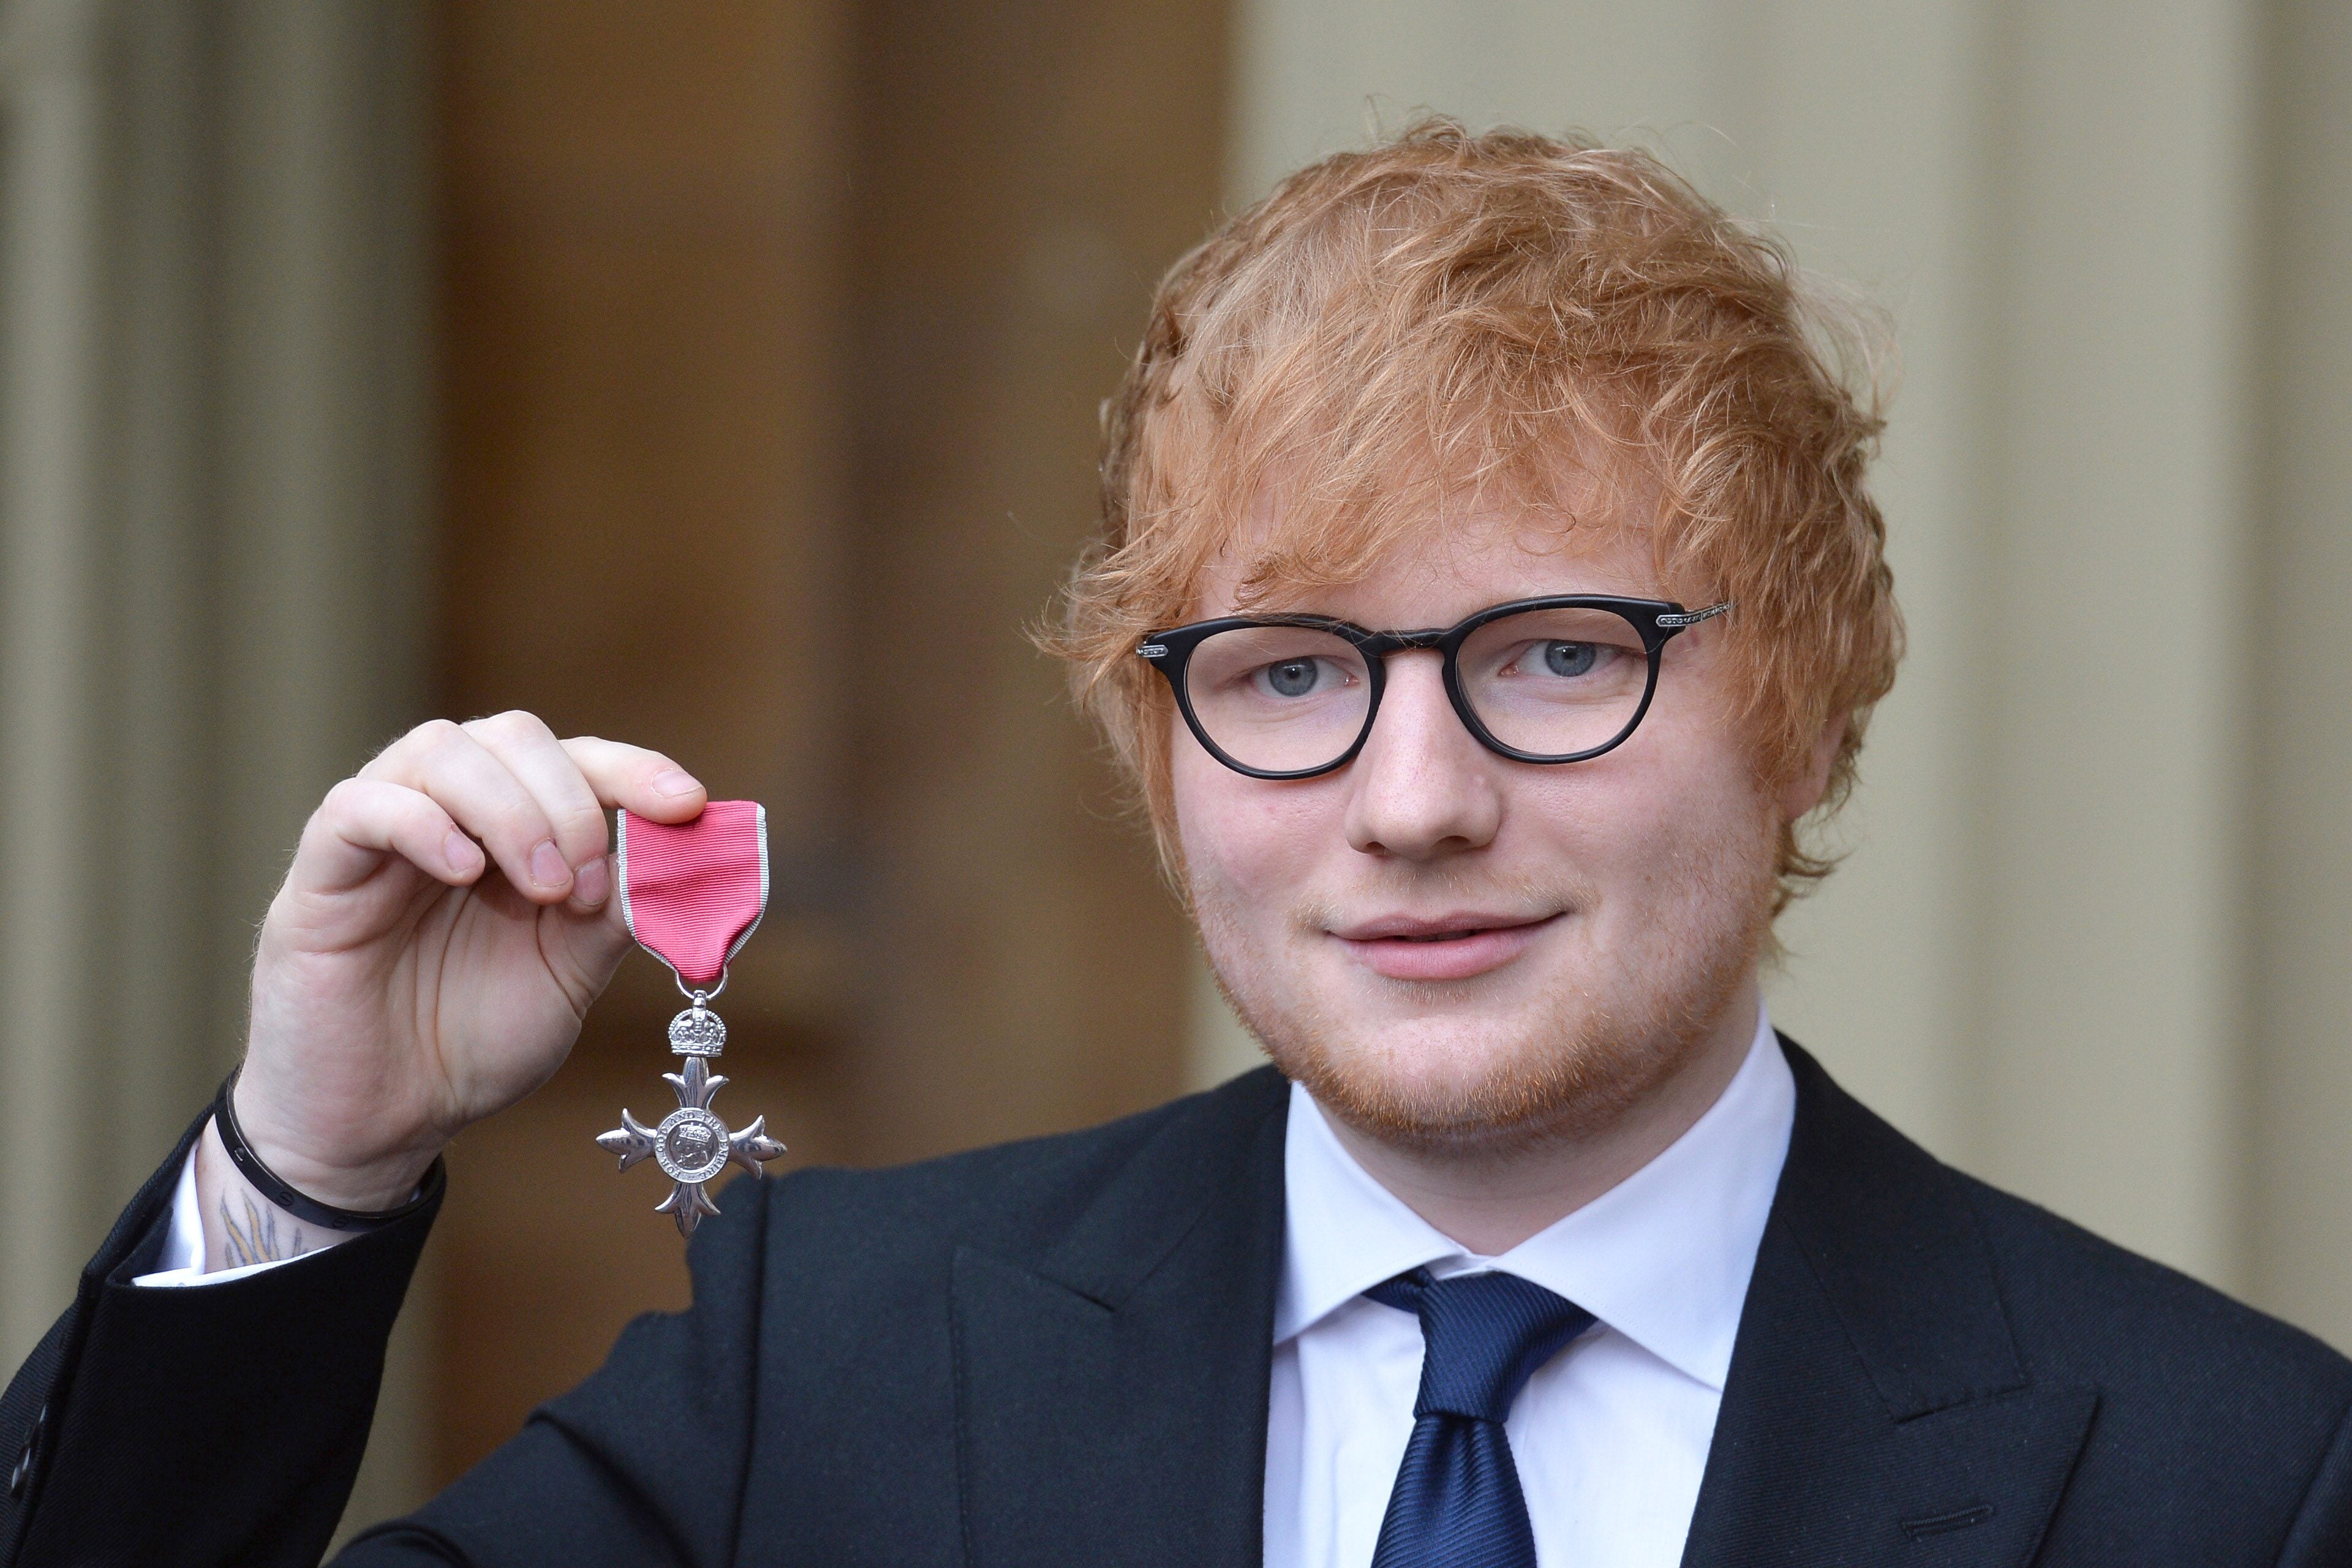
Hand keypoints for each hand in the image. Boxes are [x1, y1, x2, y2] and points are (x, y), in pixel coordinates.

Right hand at [231, 713, 707, 1210]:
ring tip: (544, 887)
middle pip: (510, 735)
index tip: (686, 805)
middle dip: (571, 798)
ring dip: (511, 808)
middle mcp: (449, 815)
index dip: (634, 769)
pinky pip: (357, 806)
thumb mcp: (570, 975)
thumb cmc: (470, 1042)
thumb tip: (687, 858)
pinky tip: (464, 872)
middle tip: (591, 884)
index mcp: (514, 831)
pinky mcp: (320, 873)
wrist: (384, 1123)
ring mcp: (380, 837)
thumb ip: (619, 912)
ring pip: (438, 749)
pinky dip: (422, 824)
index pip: (575, 759)